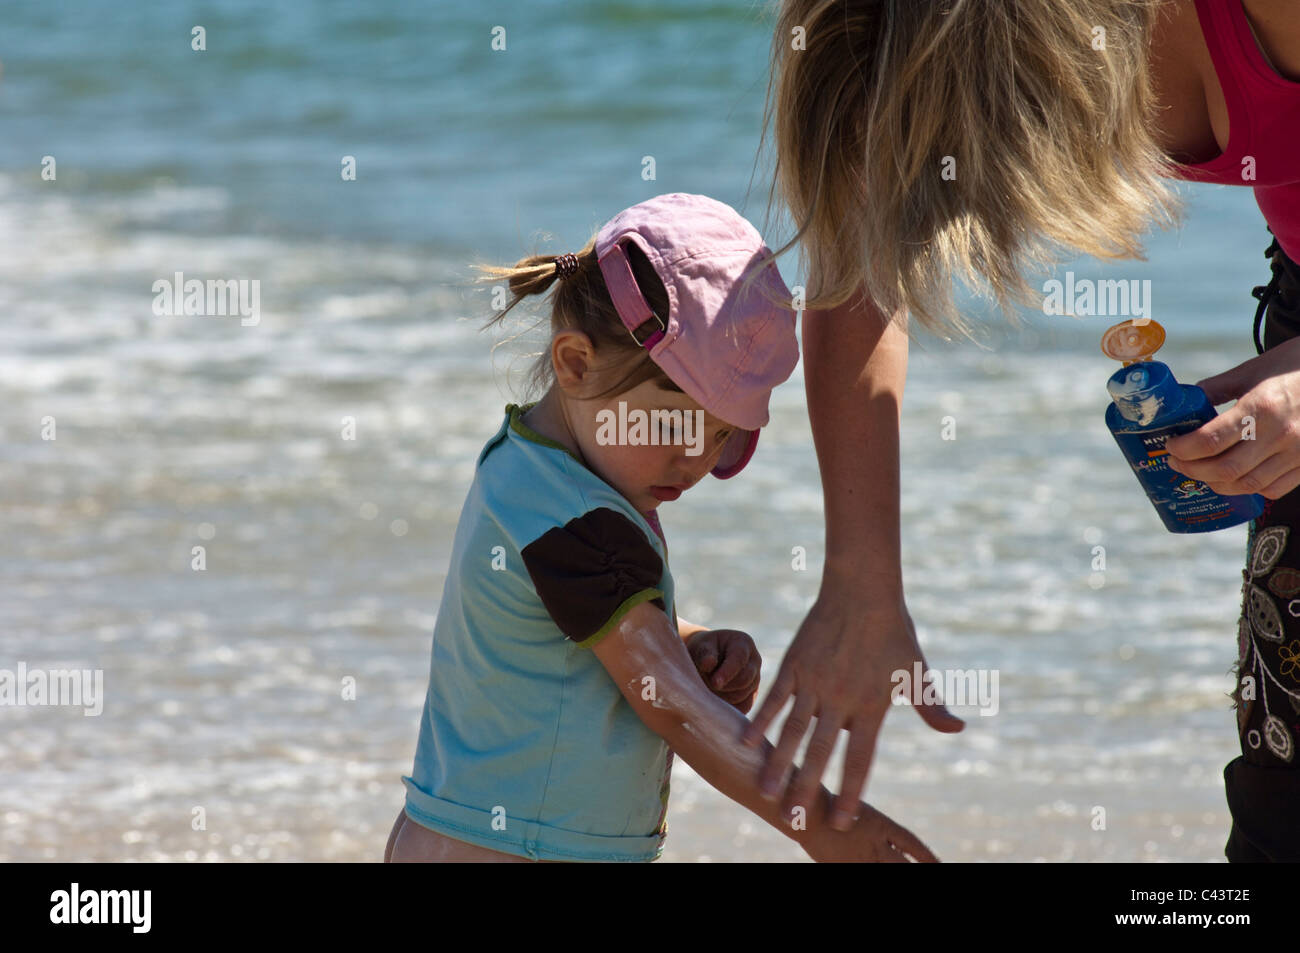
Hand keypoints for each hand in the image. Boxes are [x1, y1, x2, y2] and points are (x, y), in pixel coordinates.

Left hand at [686, 628, 760, 713]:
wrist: (707, 659)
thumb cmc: (703, 650)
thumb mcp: (701, 646)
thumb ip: (705, 654)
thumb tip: (708, 664)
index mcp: (743, 643)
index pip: (739, 659)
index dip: (727, 672)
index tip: (715, 683)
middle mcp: (754, 660)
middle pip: (744, 680)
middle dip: (724, 686)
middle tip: (706, 686)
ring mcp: (756, 678)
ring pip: (743, 695)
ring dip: (723, 697)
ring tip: (707, 689)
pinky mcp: (752, 694)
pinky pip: (743, 707)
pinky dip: (728, 708)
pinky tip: (715, 701)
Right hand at [741, 590, 964, 830]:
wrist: (863, 588)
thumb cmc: (894, 630)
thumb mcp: (916, 670)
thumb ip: (932, 706)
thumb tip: (958, 730)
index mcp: (872, 705)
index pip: (861, 758)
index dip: (851, 790)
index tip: (843, 819)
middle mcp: (841, 699)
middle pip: (821, 752)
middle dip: (807, 786)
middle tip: (795, 817)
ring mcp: (814, 682)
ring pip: (793, 729)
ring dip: (778, 761)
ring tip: (766, 791)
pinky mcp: (795, 664)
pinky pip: (775, 698)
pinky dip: (761, 719)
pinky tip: (746, 741)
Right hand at [804, 798, 938, 862]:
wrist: (801, 812)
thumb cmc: (829, 807)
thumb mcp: (861, 814)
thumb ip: (882, 834)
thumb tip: (901, 849)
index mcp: (880, 824)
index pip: (912, 844)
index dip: (928, 857)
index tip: (940, 866)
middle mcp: (874, 843)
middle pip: (904, 866)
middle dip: (919, 872)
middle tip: (935, 873)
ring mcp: (859, 858)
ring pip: (887, 872)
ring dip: (900, 873)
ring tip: (910, 874)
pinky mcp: (844, 867)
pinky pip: (863, 874)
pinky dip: (872, 872)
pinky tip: (875, 871)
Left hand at [1164, 336, 1299, 498]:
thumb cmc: (1292, 367)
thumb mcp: (1251, 371)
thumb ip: (1216, 389)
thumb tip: (1184, 402)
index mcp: (1260, 408)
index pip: (1210, 441)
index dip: (1183, 449)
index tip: (1170, 446)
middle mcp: (1280, 434)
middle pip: (1225, 469)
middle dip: (1192, 470)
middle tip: (1177, 462)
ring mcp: (1297, 452)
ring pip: (1247, 484)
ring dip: (1217, 484)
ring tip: (1201, 473)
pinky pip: (1274, 489)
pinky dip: (1248, 489)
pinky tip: (1235, 478)